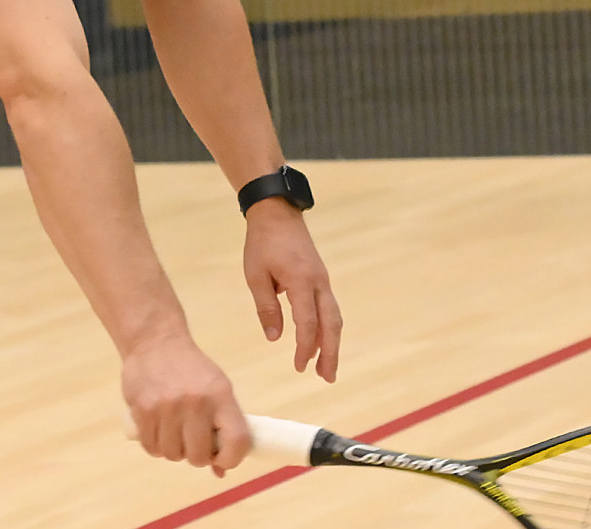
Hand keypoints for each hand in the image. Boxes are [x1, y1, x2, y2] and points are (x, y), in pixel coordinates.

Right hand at [123, 332, 251, 476]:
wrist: (156, 342)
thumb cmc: (192, 371)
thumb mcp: (216, 389)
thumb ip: (223, 427)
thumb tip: (220, 472)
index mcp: (221, 395)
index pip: (237, 441)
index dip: (232, 459)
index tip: (222, 459)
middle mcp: (196, 402)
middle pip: (199, 456)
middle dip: (197, 456)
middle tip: (193, 442)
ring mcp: (168, 407)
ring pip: (173, 455)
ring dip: (174, 450)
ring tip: (174, 431)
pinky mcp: (144, 410)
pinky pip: (152, 448)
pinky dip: (156, 445)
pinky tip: (159, 429)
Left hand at [243, 201, 341, 380]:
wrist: (277, 213)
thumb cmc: (262, 243)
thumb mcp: (256, 276)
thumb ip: (266, 307)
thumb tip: (275, 338)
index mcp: (301, 281)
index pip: (308, 323)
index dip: (305, 348)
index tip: (299, 367)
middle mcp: (318, 282)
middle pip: (331, 324)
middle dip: (331, 353)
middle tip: (327, 378)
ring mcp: (323, 280)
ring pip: (334, 317)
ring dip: (332, 343)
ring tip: (326, 368)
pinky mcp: (320, 278)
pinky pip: (329, 308)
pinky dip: (328, 328)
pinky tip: (321, 341)